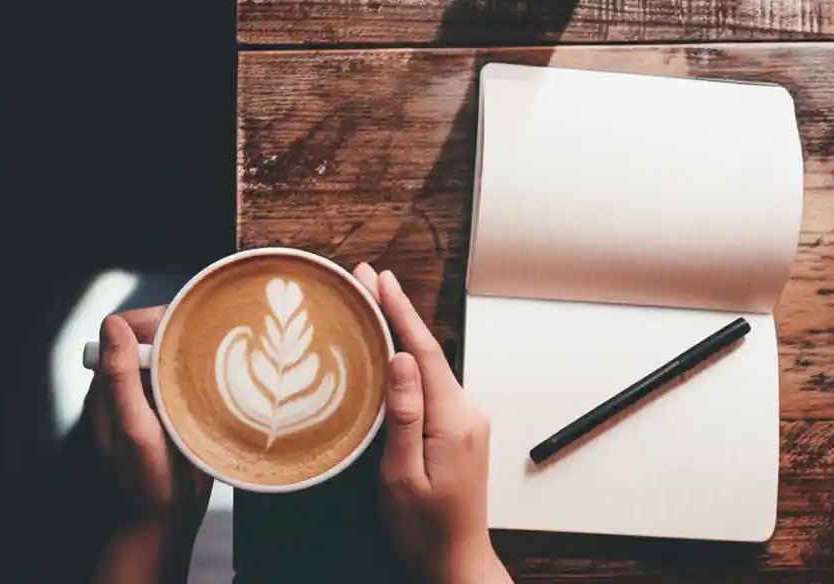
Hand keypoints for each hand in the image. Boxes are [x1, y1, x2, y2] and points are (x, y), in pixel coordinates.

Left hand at [85, 307, 212, 583]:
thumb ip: (120, 378)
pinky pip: (192, 379)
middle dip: (180, 333)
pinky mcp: (180, 411)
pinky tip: (225, 375)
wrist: (168, 522)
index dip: (154, 322)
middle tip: (211, 336)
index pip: (126, 332)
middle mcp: (132, 388)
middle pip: (154, 340)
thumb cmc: (145, 482)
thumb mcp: (131, 428)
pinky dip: (207, 373)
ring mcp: (157, 400)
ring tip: (223, 350)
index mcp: (110, 388)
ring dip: (196, 353)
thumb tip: (113, 324)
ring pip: (175, 358)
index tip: (184, 325)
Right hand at [353, 264, 512, 583]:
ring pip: (429, 368)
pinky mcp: (460, 431)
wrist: (455, 564)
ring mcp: (467, 421)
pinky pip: (431, 387)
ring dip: (402, 336)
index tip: (378, 279)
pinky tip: (388, 354)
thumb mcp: (401, 477)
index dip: (399, 311)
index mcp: (453, 420)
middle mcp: (467, 412)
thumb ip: (403, 416)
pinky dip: (409, 364)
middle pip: (428, 352)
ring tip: (371, 305)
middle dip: (397, 313)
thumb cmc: (423, 532)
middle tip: (366, 278)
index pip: (423, 352)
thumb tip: (402, 359)